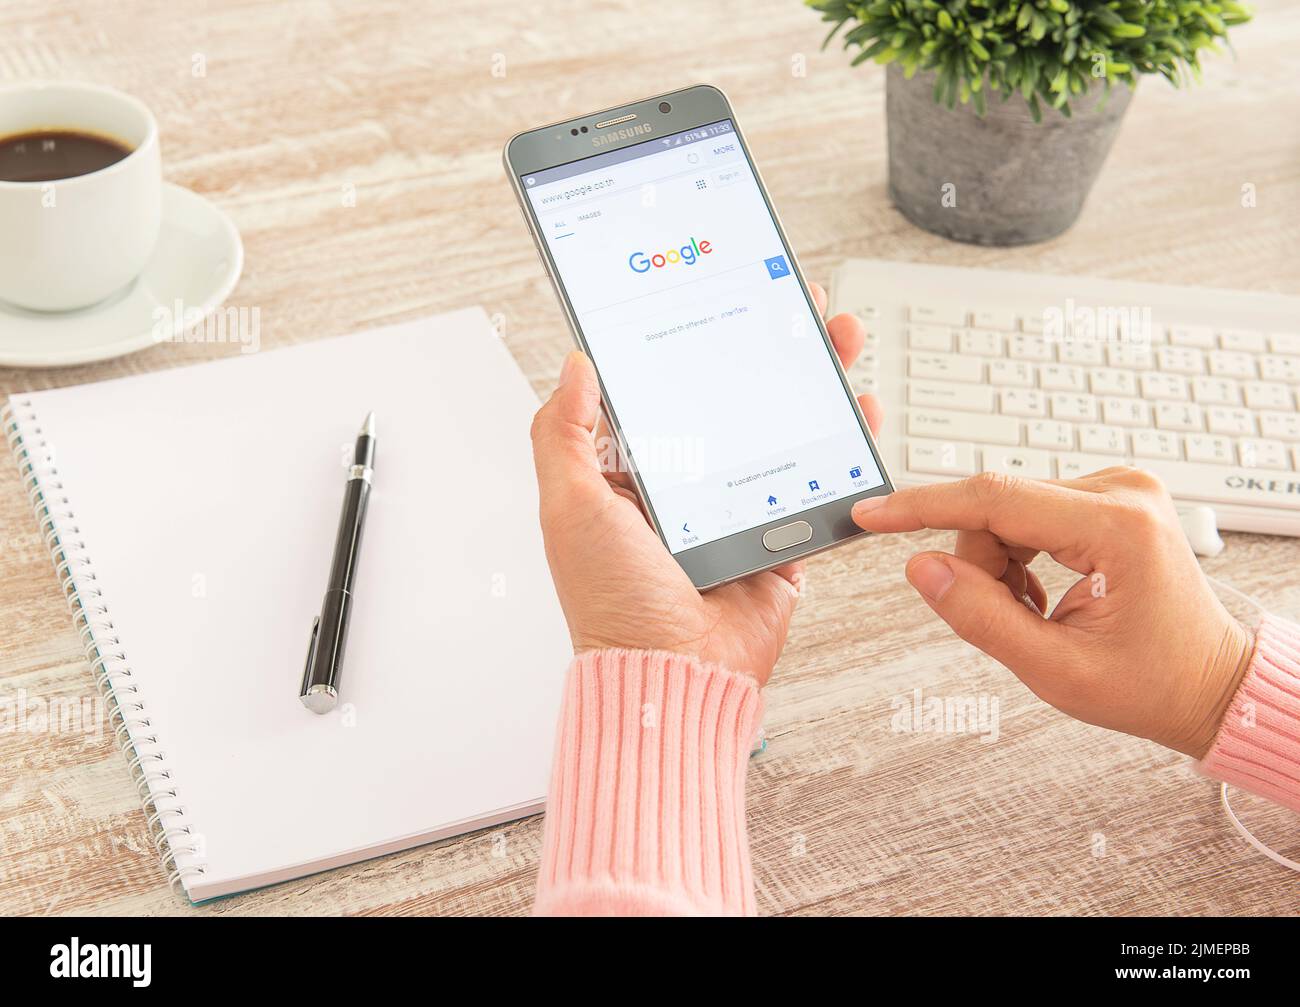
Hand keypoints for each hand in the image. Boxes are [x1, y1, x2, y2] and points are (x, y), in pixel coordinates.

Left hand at [530, 284, 880, 685]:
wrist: (676, 676)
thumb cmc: (614, 603)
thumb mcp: (570, 508)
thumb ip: (563, 434)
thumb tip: (574, 365)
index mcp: (631, 474)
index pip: (666, 389)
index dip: (694, 340)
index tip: (720, 296)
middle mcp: (687, 487)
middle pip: (733, 400)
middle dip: (770, 350)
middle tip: (797, 306)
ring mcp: (737, 511)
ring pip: (782, 431)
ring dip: (815, 384)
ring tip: (839, 340)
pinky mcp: (780, 542)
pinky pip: (818, 485)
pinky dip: (844, 451)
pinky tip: (860, 413)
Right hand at [852, 467, 1252, 756]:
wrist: (1212, 684)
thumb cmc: (1153, 684)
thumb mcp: (1055, 670)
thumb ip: (980, 616)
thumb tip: (921, 568)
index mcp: (1117, 527)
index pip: (994, 499)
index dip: (922, 507)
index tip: (872, 514)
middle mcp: (1121, 491)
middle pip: (996, 507)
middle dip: (979, 563)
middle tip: (1008, 617)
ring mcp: (1118, 490)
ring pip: (1007, 510)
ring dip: (999, 563)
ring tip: (1033, 612)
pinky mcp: (1109, 498)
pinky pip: (1029, 513)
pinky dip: (1018, 557)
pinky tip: (1042, 594)